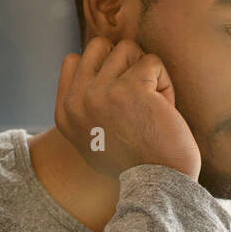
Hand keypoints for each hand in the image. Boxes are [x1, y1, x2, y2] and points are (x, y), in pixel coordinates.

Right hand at [53, 36, 201, 180]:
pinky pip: (153, 62)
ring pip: (127, 49)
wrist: (158, 185)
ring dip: (147, 73)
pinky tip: (165, 109)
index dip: (103, 69)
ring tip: (152, 104)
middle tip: (139, 94)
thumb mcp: (92, 138)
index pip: (73, 60)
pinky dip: (165, 83)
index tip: (120, 98)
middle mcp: (78, 101)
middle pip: (99, 46)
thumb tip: (91, 69)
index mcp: (65, 113)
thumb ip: (86, 106)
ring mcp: (102, 93)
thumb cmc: (135, 163)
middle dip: (124, 62)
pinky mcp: (131, 89)